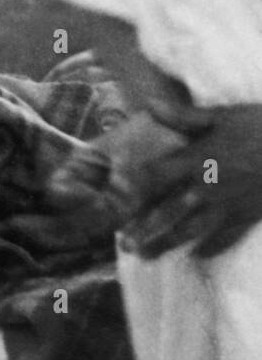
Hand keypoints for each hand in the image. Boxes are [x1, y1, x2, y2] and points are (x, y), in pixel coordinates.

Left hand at [121, 102, 261, 259]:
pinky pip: (225, 237)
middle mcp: (206, 186)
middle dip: (143, 228)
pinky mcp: (247, 216)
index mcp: (196, 159)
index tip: (111, 199)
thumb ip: (182, 115)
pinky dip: (210, 247)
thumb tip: (149, 104)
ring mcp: (227, 205)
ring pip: (190, 229)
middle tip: (122, 244)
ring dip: (166, 243)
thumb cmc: (261, 126)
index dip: (131, 188)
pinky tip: (196, 256)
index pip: (154, 177)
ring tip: (145, 255)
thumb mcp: (221, 115)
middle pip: (167, 211)